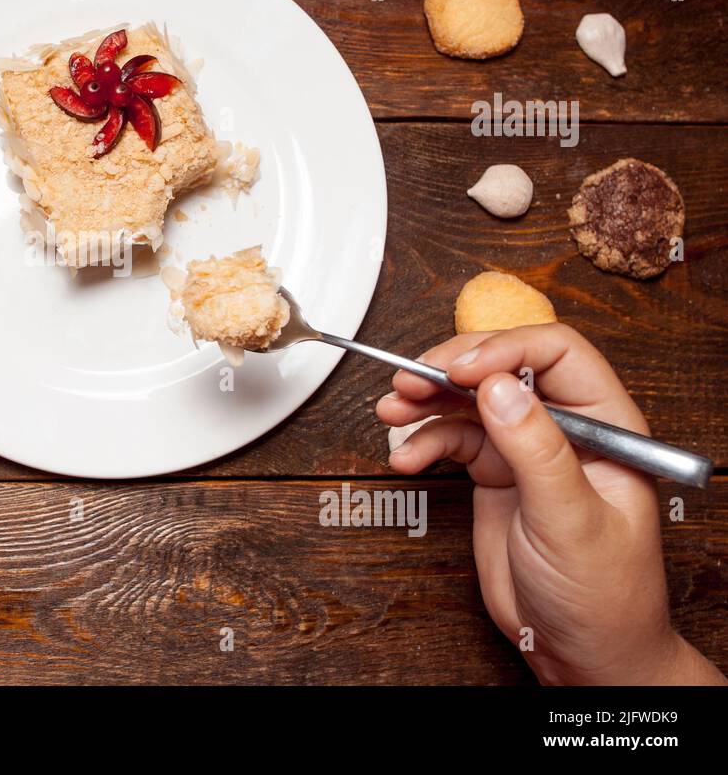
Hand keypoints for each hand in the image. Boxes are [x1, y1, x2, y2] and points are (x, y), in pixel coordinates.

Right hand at [377, 323, 723, 685]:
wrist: (580, 649)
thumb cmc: (603, 593)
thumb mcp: (571, 519)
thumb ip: (536, 449)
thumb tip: (500, 386)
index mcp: (606, 425)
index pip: (556, 353)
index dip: (504, 350)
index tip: (459, 370)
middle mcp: (565, 427)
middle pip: (503, 367)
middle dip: (452, 369)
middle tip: (410, 380)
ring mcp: (526, 449)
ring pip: (470, 400)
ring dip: (427, 401)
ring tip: (392, 410)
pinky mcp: (495, 473)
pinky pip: (452, 439)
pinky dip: (422, 443)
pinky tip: (406, 459)